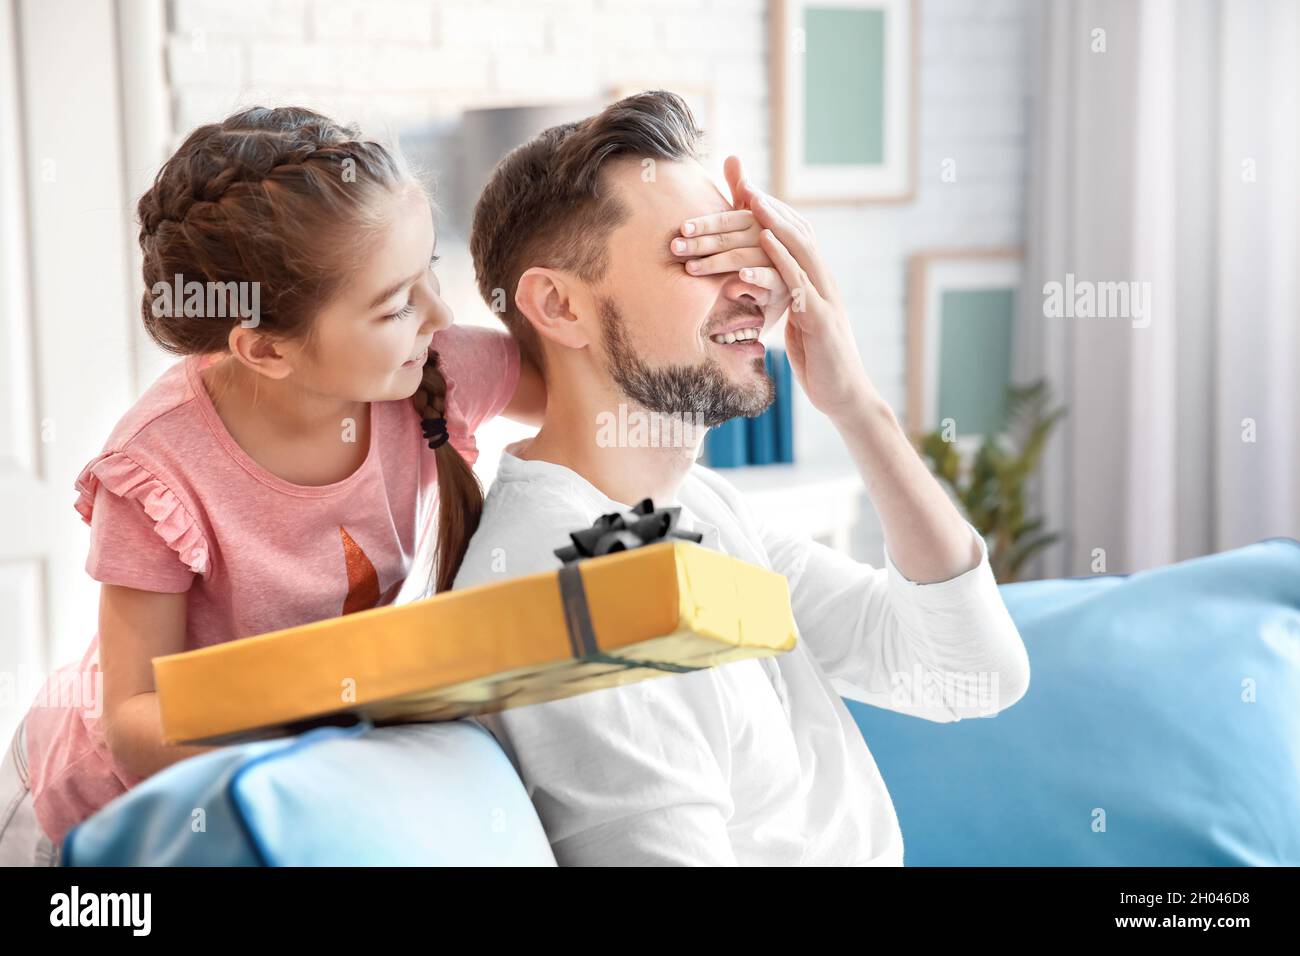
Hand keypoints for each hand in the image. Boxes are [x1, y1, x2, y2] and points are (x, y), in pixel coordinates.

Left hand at [669, 156, 791, 328]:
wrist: (798, 279)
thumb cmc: (770, 246)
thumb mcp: (756, 218)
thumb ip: (743, 191)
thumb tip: (731, 156)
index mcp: (762, 218)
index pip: (729, 219)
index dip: (705, 223)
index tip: (681, 228)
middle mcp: (771, 234)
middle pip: (730, 237)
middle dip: (701, 244)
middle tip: (674, 248)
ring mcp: (780, 259)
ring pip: (744, 257)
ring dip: (717, 263)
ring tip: (691, 268)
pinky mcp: (787, 282)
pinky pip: (769, 279)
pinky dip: (754, 277)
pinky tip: (737, 278)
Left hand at [743, 178, 874, 420]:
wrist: (845, 397)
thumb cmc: (817, 363)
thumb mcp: (796, 325)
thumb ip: (786, 302)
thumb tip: (763, 288)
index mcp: (816, 282)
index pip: (795, 237)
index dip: (773, 212)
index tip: (746, 190)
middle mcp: (824, 283)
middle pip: (798, 234)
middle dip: (771, 208)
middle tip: (744, 184)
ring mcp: (826, 299)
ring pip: (801, 251)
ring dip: (774, 225)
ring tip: (751, 202)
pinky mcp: (822, 320)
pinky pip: (799, 284)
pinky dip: (781, 260)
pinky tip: (763, 244)